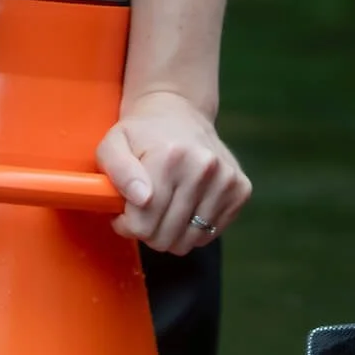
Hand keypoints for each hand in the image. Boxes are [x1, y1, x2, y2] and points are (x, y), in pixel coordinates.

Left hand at [95, 90, 250, 255]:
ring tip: (164, 209)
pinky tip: (186, 207)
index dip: (127, 224)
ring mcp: (227, 180)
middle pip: (165, 237)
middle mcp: (205, 168)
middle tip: (144, 211)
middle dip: (148, 231)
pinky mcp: (241, 190)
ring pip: (188, 242)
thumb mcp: (113, 144)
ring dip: (171, 233)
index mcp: (170, 157)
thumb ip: (118, 172)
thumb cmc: (141, 135)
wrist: (179, 113)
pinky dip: (193, 229)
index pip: (143, 224)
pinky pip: (209, 235)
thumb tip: (143, 198)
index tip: (125, 211)